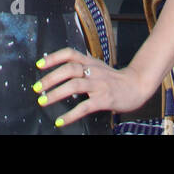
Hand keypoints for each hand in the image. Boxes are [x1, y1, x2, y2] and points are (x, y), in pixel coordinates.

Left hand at [33, 48, 152, 126]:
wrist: (137, 85)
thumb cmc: (115, 78)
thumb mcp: (98, 66)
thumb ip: (84, 63)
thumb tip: (66, 61)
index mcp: (90, 62)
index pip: (70, 53)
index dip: (53, 57)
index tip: (39, 64)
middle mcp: (94, 70)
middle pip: (69, 68)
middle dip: (50, 78)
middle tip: (37, 88)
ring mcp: (99, 84)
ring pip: (75, 85)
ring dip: (56, 93)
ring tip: (44, 101)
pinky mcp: (104, 99)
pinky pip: (85, 107)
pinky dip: (71, 114)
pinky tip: (61, 120)